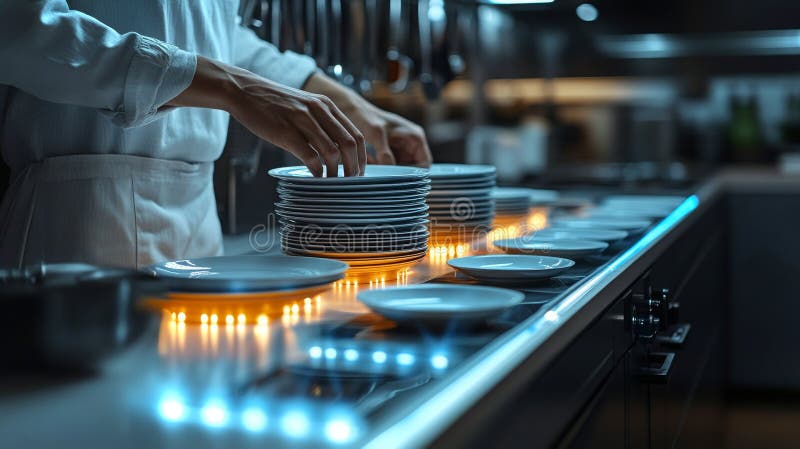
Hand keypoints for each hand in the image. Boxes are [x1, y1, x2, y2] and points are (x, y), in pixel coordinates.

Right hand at [168, 57, 365, 175]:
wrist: (244, 91)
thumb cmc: (274, 104)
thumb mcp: (304, 107)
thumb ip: (321, 125)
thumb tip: (335, 153)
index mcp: (327, 106)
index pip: (356, 135)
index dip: (362, 157)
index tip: (359, 173)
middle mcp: (319, 111)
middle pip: (349, 144)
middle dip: (354, 168)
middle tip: (350, 183)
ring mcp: (303, 121)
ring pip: (332, 153)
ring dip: (335, 173)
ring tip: (331, 184)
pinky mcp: (286, 132)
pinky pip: (310, 157)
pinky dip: (317, 172)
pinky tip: (314, 178)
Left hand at [304, 73, 432, 166]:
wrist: (352, 110)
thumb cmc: (367, 117)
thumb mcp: (377, 134)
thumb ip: (384, 153)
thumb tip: (390, 170)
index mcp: (416, 137)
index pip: (425, 164)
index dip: (413, 173)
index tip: (396, 176)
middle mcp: (412, 143)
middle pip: (412, 168)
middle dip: (398, 172)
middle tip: (382, 173)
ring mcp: (401, 147)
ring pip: (400, 168)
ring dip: (388, 170)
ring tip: (374, 165)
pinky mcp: (391, 150)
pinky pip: (390, 164)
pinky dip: (381, 166)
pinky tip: (370, 161)